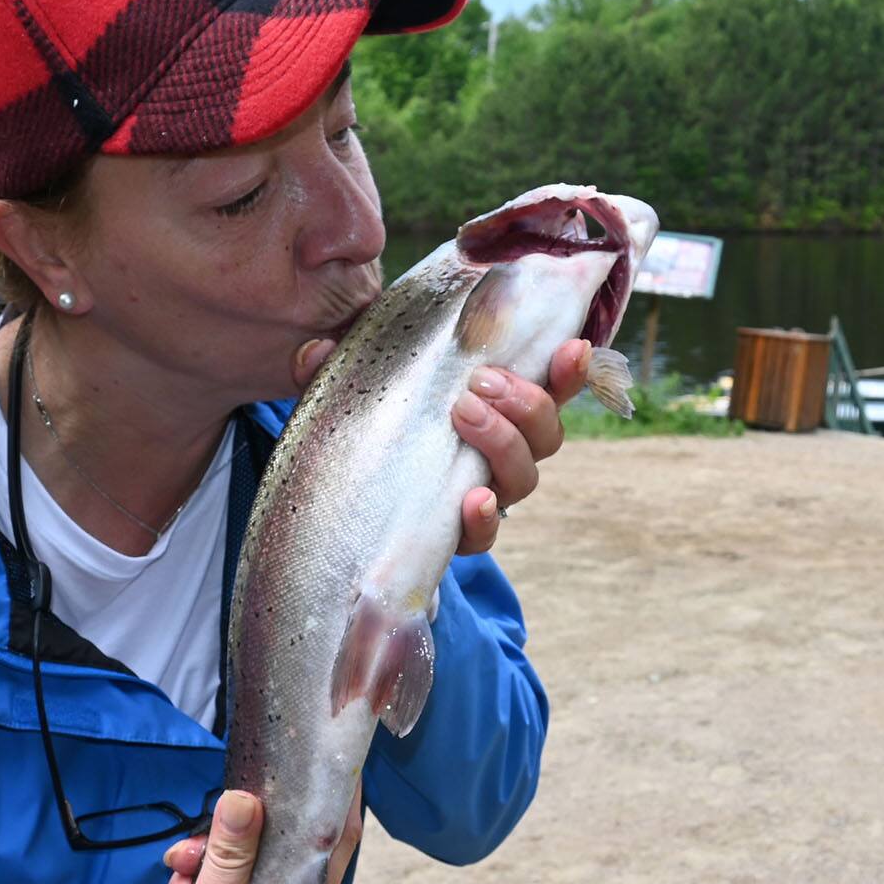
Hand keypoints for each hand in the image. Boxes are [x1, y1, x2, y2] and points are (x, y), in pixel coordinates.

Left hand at [293, 335, 592, 555]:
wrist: (349, 510)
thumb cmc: (376, 428)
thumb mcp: (360, 385)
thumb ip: (342, 364)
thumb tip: (313, 353)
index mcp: (497, 410)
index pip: (549, 388)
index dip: (570, 372)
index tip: (570, 346)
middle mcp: (501, 455)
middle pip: (546, 435)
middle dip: (526, 403)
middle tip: (481, 382)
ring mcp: (484, 496)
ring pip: (525, 477)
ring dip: (504, 442)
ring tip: (466, 415)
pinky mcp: (459, 536)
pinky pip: (486, 535)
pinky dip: (483, 518)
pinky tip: (471, 502)